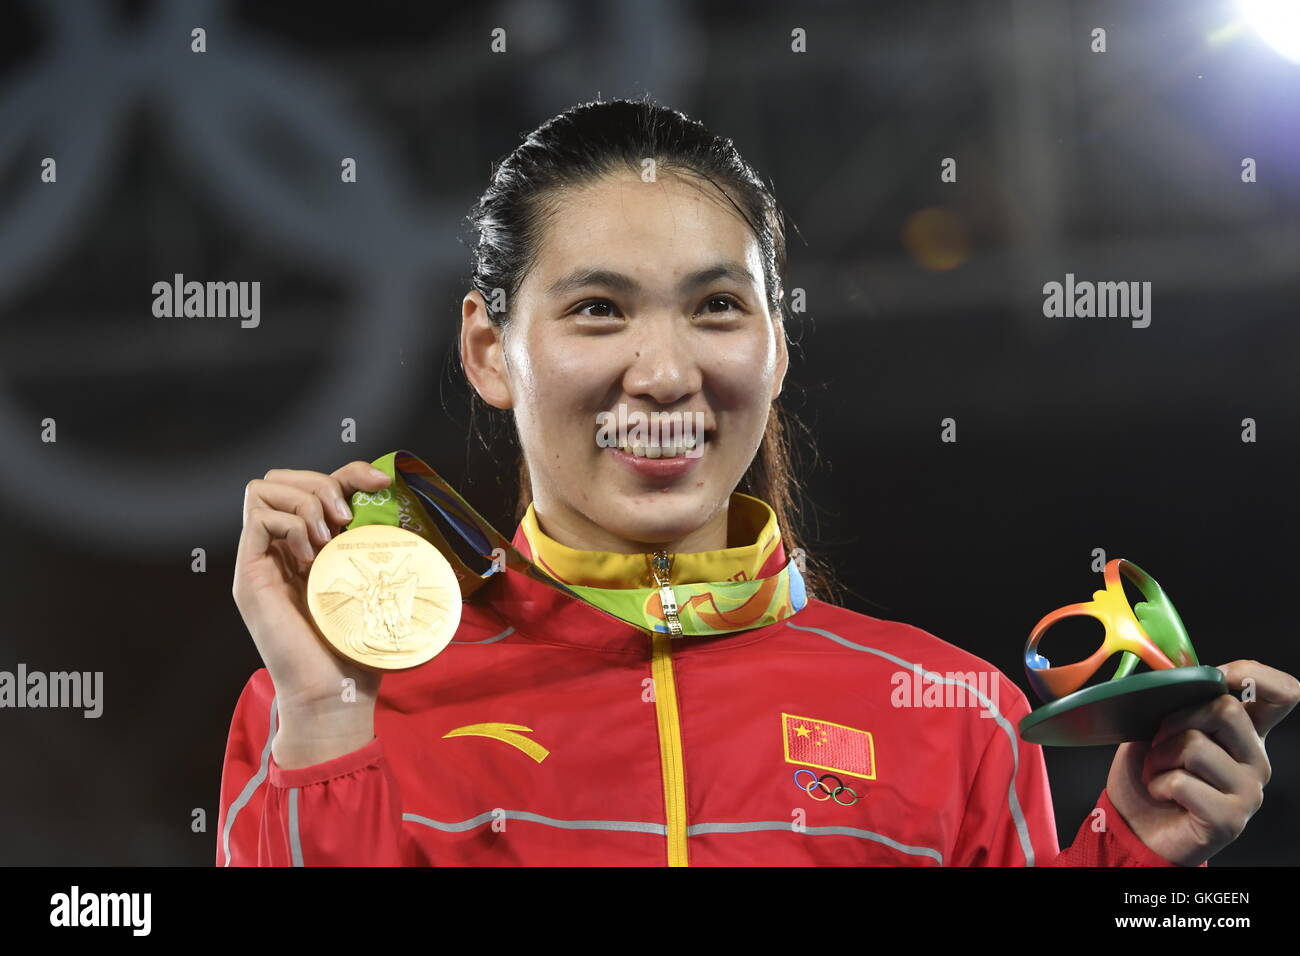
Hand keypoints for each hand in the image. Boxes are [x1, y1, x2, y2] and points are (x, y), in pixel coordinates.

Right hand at [232, 460, 394, 766]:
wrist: (334, 695)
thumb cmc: (357, 649)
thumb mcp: (375, 586)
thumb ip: (376, 548)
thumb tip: (406, 511)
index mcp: (308, 548)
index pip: (315, 485)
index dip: (347, 472)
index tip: (381, 482)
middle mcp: (279, 549)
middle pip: (281, 478)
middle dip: (320, 482)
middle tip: (347, 517)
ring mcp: (261, 561)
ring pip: (264, 489)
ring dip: (306, 502)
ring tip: (331, 539)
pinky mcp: (250, 576)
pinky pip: (259, 519)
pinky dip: (292, 525)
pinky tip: (314, 555)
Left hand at [1105, 660, 1299, 864]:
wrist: (1136, 825)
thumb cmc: (1151, 772)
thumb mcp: (1160, 726)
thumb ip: (1180, 700)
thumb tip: (1183, 668)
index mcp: (1245, 732)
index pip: (1283, 693)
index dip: (1253, 673)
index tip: (1217, 675)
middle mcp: (1256, 760)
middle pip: (1225, 708)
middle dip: (1175, 719)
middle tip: (1158, 742)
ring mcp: (1248, 791)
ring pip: (1196, 744)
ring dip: (1158, 756)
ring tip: (1156, 772)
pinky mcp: (1229, 819)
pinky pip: (1182, 781)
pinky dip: (1157, 783)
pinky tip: (1161, 794)